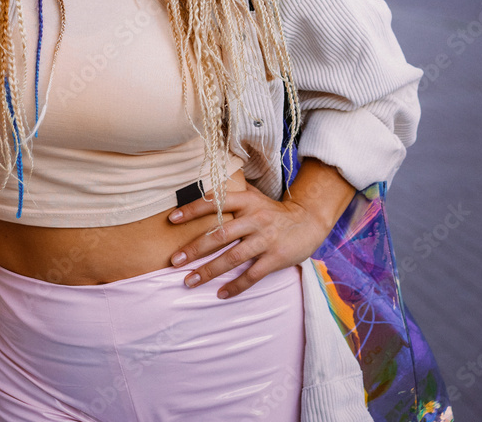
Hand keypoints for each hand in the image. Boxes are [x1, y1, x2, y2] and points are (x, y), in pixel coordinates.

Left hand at [168, 159, 355, 299]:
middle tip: (174, 260)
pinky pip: (252, 275)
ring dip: (209, 271)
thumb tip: (204, 187)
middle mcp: (254, 218)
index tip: (172, 219)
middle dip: (194, 248)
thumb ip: (232, 193)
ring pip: (232, 257)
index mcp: (246, 201)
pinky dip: (235, 286)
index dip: (193, 210)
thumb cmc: (273, 210)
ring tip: (189, 281)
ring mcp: (265, 239)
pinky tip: (220, 294)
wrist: (309, 221)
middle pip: (219, 234)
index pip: (215, 202)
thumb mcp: (254, 196)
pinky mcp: (275, 258)